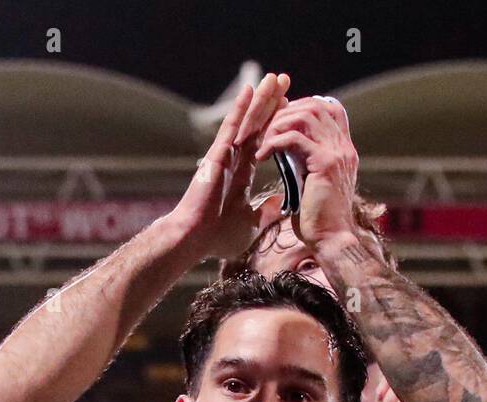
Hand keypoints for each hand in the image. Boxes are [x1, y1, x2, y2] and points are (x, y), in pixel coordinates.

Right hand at [168, 72, 289, 260]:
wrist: (195, 240)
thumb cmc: (217, 237)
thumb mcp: (252, 223)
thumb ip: (266, 210)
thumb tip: (283, 204)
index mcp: (241, 174)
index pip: (263, 141)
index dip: (276, 123)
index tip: (291, 106)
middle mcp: (234, 159)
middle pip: (257, 124)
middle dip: (272, 102)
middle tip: (286, 81)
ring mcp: (225, 155)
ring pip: (248, 120)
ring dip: (262, 98)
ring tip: (275, 77)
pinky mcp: (218, 155)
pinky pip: (231, 126)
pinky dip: (241, 107)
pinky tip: (251, 88)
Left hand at [255, 95, 358, 250]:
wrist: (331, 241)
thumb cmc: (318, 219)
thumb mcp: (313, 182)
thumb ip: (307, 162)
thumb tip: (288, 148)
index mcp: (343, 149)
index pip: (328, 108)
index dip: (302, 107)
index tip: (279, 122)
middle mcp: (343, 146)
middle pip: (315, 105)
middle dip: (285, 112)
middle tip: (264, 129)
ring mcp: (337, 152)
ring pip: (305, 116)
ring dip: (278, 125)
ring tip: (261, 142)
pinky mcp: (325, 163)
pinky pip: (295, 138)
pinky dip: (274, 142)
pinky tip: (262, 156)